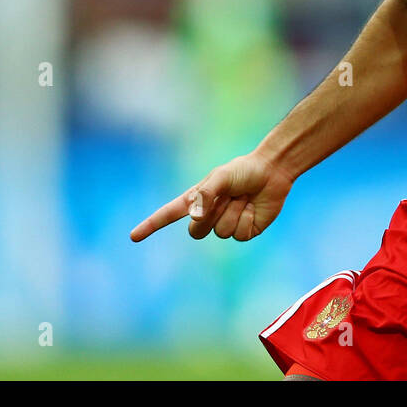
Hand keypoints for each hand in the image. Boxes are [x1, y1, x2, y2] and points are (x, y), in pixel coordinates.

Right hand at [129, 152, 292, 242]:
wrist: (272, 172)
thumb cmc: (244, 170)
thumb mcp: (221, 177)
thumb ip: (206, 195)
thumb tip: (195, 219)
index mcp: (197, 200)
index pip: (168, 215)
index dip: (151, 225)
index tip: (134, 236)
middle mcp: (208, 215)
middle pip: (196, 232)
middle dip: (210, 216)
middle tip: (227, 197)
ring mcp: (226, 225)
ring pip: (221, 232)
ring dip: (233, 213)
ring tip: (244, 198)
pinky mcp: (244, 232)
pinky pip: (239, 235)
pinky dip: (247, 220)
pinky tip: (253, 208)